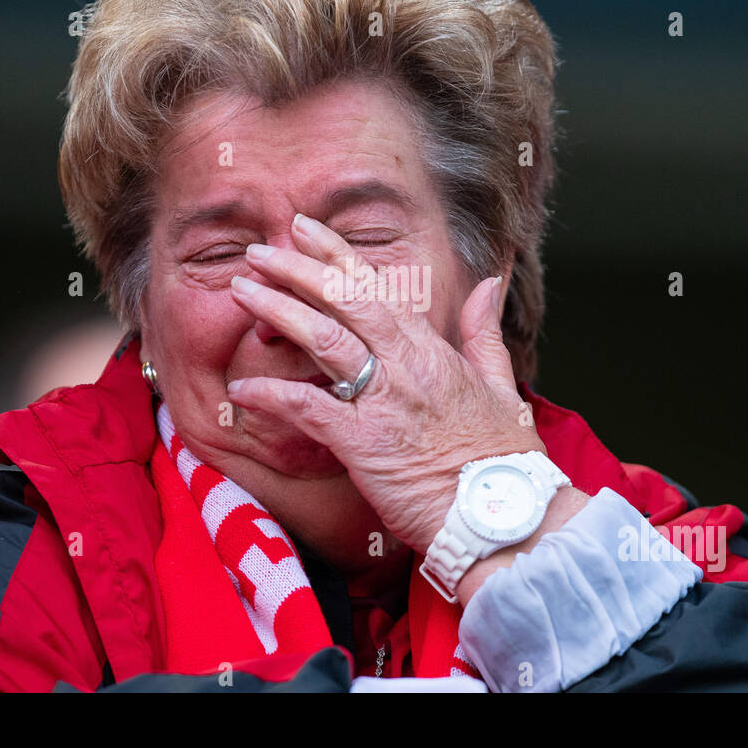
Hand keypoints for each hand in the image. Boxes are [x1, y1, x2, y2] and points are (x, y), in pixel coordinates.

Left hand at [225, 213, 545, 554]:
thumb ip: (484, 334)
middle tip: (258, 251)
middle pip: (345, 301)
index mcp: (433, 350)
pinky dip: (272, 394)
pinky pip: (308, 409)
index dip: (338, 255)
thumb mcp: (504, 387)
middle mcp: (406, 366)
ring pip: (324, 340)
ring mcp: (384, 402)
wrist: (506, 517)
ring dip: (278, 310)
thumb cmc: (505, 461)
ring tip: (241, 292)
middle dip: (297, 269)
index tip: (304, 229)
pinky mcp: (364, 444)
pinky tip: (241, 387)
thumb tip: (488, 283)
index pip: (378, 289)